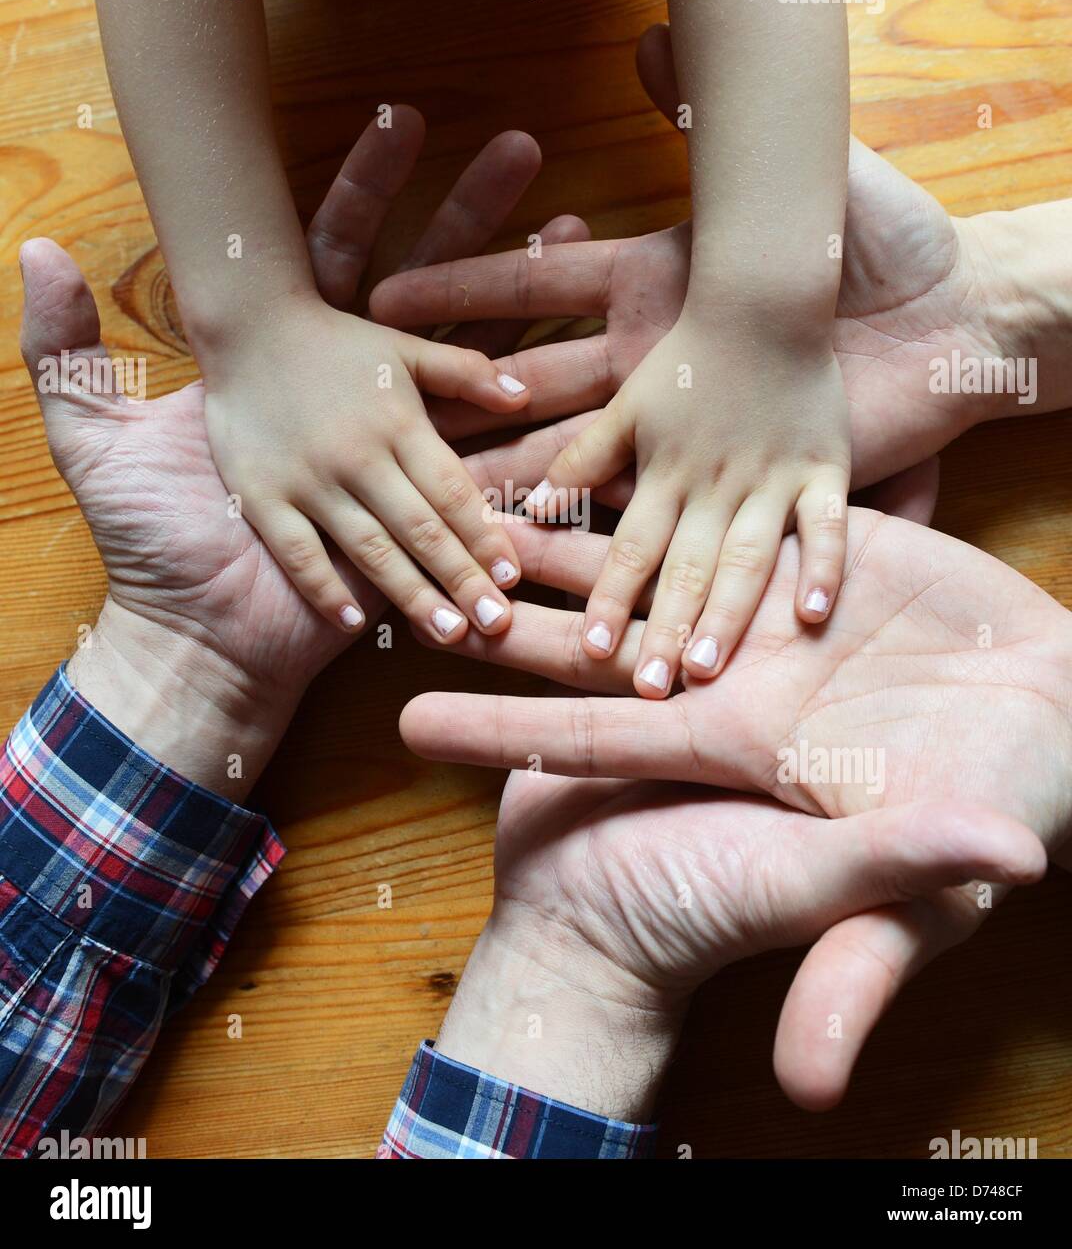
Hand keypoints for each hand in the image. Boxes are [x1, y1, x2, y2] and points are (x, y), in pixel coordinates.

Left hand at [17, 113, 573, 792]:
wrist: (197, 635)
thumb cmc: (151, 540)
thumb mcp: (94, 440)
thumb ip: (66, 351)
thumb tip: (32, 247)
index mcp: (289, 367)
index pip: (337, 253)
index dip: (367, 185)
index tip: (401, 118)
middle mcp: (351, 400)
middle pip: (424, 286)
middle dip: (474, 217)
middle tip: (523, 150)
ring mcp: (395, 452)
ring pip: (473, 356)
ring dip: (526, 292)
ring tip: (580, 234)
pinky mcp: (425, 509)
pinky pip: (489, 452)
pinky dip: (539, 411)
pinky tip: (589, 361)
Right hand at [201, 289, 532, 640]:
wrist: (244, 324)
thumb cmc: (334, 342)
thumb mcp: (405, 348)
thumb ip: (466, 372)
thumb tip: (526, 397)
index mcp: (398, 423)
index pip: (452, 493)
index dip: (484, 537)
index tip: (513, 578)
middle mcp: (358, 457)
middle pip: (421, 529)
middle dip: (463, 580)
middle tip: (498, 624)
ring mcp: (308, 480)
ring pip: (369, 549)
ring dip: (412, 595)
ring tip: (449, 633)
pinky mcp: (261, 496)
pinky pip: (298, 552)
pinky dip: (325, 588)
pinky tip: (355, 623)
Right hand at [370, 24, 1070, 489]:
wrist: (954, 316)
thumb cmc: (877, 242)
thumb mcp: (790, 179)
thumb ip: (716, 126)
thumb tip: (655, 41)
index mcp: (651, 291)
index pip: (533, 290)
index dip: (457, 292)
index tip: (380, 303)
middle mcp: (655, 366)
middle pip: (540, 395)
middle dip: (467, 423)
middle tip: (393, 451)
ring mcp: (696, 429)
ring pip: (590, 473)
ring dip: (524, 500)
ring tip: (462, 540)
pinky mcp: (743, 478)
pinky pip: (676, 525)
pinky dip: (619, 549)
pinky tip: (570, 583)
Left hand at [399, 509, 1071, 1103]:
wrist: (1063, 720)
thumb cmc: (999, 804)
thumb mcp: (920, 892)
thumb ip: (855, 967)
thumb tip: (813, 1088)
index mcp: (729, 740)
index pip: (589, 733)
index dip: (502, 727)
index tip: (405, 722)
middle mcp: (726, 666)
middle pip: (584, 635)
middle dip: (498, 612)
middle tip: (402, 580)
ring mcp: (764, 600)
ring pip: (636, 553)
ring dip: (557, 531)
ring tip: (466, 495)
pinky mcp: (812, 542)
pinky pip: (720, 498)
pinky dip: (659, 468)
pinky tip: (598, 435)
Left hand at [523, 303, 850, 694]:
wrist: (768, 298)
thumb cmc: (694, 357)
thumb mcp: (630, 405)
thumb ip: (584, 459)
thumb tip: (533, 506)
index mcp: (666, 474)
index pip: (630, 548)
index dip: (610, 599)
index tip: (591, 650)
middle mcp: (716, 485)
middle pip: (685, 565)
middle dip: (662, 627)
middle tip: (643, 688)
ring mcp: (775, 479)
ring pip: (748, 554)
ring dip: (726, 610)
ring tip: (704, 667)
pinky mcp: (828, 469)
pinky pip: (830, 523)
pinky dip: (824, 565)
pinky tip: (813, 616)